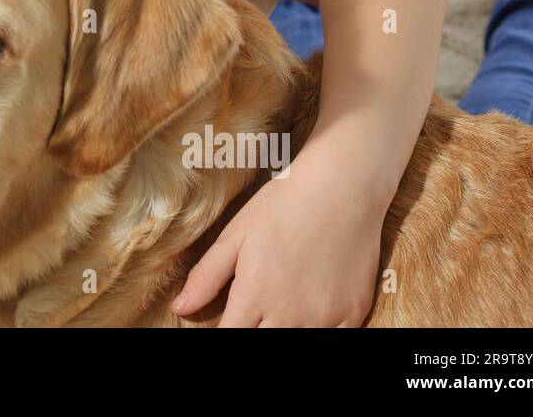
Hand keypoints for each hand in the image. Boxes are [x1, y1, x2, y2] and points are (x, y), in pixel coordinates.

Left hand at [170, 165, 384, 326]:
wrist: (340, 189)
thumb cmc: (282, 206)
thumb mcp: (234, 236)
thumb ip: (206, 276)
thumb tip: (179, 308)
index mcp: (254, 296)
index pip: (231, 337)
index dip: (225, 332)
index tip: (228, 320)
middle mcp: (288, 315)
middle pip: (263, 342)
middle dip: (254, 328)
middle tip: (255, 309)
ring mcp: (324, 317)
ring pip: (297, 342)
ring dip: (284, 329)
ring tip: (280, 306)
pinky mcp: (353, 313)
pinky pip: (335, 339)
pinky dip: (320, 330)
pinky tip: (311, 309)